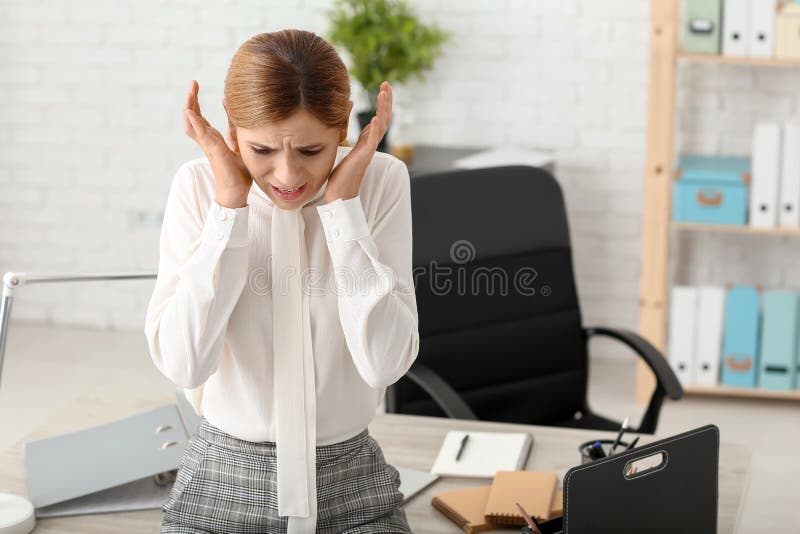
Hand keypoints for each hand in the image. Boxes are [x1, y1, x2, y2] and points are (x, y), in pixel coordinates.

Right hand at [183, 79, 251, 207]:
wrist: (236, 192)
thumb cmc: (238, 171)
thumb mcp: (239, 144)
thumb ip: (235, 129)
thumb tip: (235, 111)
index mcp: (212, 139)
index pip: (200, 117)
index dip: (196, 102)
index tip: (195, 86)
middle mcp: (208, 140)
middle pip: (193, 117)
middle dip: (191, 99)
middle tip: (192, 83)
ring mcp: (209, 145)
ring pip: (193, 124)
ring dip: (191, 107)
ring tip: (190, 93)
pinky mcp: (213, 151)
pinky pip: (201, 135)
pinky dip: (195, 123)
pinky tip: (190, 112)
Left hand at [324, 81, 392, 202]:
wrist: (340, 194)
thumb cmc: (341, 174)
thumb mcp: (342, 146)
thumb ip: (345, 132)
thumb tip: (342, 118)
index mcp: (367, 141)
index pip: (380, 117)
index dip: (383, 102)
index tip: (383, 86)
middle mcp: (370, 144)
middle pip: (385, 118)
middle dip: (386, 101)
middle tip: (386, 84)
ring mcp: (368, 150)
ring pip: (381, 126)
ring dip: (383, 109)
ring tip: (383, 94)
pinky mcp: (363, 158)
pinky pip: (372, 142)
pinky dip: (375, 130)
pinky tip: (376, 118)